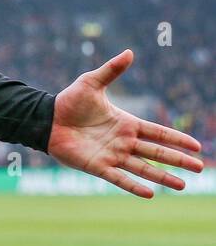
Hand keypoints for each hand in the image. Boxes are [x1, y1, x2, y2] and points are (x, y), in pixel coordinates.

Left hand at [48, 49, 203, 197]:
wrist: (46, 118)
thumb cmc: (69, 101)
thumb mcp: (92, 82)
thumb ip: (111, 70)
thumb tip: (129, 52)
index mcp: (126, 123)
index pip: (158, 133)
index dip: (177, 139)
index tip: (196, 146)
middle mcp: (123, 142)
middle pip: (157, 152)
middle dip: (178, 160)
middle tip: (200, 168)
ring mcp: (111, 155)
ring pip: (143, 168)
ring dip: (162, 177)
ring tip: (182, 185)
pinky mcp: (96, 166)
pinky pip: (118, 178)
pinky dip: (133, 185)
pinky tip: (149, 194)